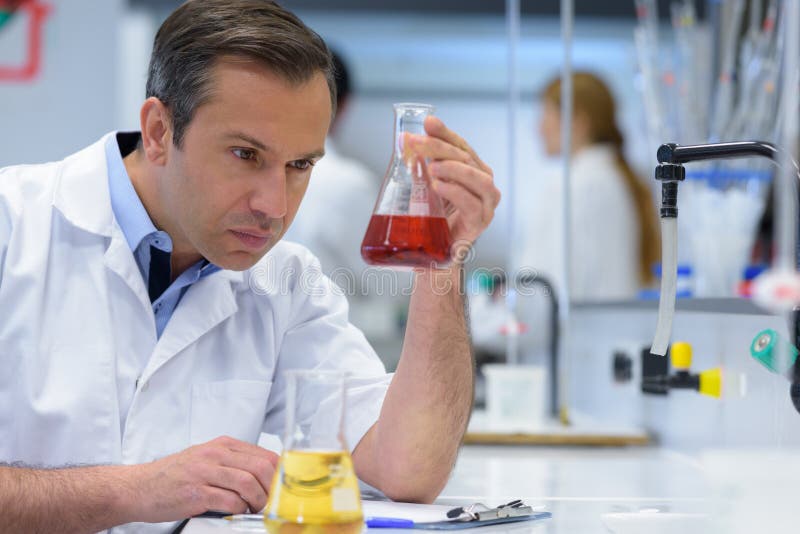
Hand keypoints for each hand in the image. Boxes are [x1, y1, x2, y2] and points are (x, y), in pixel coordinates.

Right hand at [130, 436, 278, 522]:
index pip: (264, 455)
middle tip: (270, 503)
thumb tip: (264, 476)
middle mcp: (215, 454)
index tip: (280, 488)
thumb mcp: (206, 458)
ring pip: (248, 484)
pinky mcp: (196, 493)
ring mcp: (205, 472)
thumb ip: (232, 462)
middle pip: (260, 468)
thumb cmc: (174, 475)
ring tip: (255, 510)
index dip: (278, 474)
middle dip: (271, 490)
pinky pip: (230, 501)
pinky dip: (239, 509)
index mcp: (222, 444)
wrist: (139, 487)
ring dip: (258, 502)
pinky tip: (237, 512)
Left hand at [403, 116, 499, 261]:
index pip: (462, 146)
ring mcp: (486, 206)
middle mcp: (484, 186)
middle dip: (442, 148)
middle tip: (418, 144)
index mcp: (474, 172)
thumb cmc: (433, 220)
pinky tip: (439, 187)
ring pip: (480, 179)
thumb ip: (421, 164)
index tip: (429, 122)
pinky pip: (473, 205)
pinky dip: (456, 192)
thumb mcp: (425, 187)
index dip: (446, 133)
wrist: (435, 257)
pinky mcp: (480, 224)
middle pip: (468, 159)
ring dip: (455, 169)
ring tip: (432, 168)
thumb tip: (406, 139)